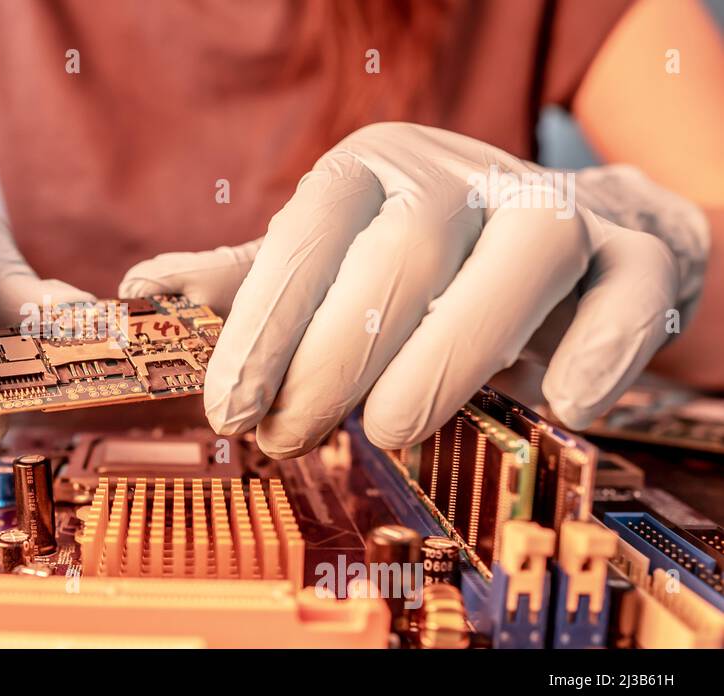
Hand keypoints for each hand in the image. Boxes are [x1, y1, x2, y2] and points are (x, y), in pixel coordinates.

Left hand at [121, 122, 708, 457]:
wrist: (563, 228)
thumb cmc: (417, 262)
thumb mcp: (323, 263)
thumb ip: (248, 281)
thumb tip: (145, 293)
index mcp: (371, 172)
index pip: (307, 233)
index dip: (263, 324)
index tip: (230, 409)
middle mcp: (462, 176)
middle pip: (401, 253)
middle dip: (334, 360)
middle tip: (290, 437)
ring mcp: (555, 207)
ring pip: (523, 254)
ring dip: (452, 353)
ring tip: (391, 430)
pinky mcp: (636, 251)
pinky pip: (629, 286)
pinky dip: (599, 346)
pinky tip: (560, 403)